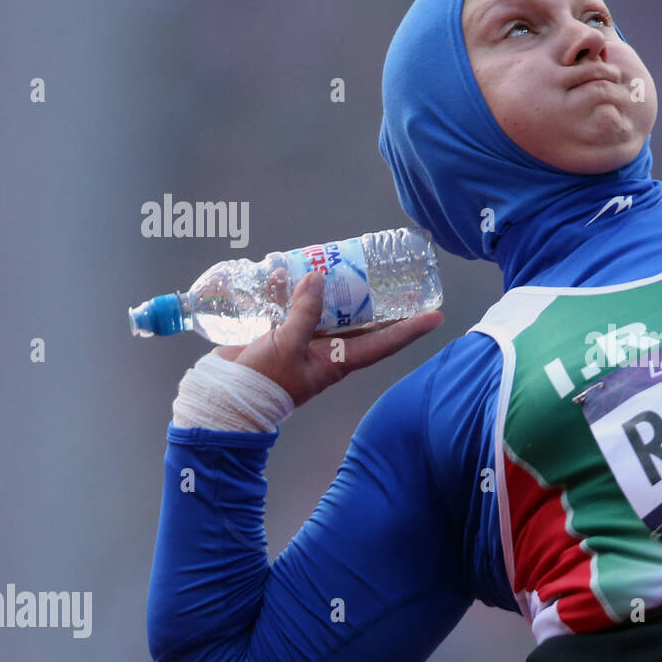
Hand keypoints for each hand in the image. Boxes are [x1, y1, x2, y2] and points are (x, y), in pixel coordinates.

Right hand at [213, 270, 443, 407]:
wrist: (225, 399)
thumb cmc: (264, 382)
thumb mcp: (287, 346)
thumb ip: (303, 313)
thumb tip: (317, 278)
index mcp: (340, 360)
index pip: (385, 342)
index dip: (411, 329)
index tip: (436, 316)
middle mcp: (328, 350)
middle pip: (362, 322)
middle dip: (378, 301)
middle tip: (396, 278)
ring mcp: (304, 342)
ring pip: (328, 311)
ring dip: (334, 290)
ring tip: (346, 263)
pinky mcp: (280, 334)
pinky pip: (292, 307)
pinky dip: (290, 289)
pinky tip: (288, 269)